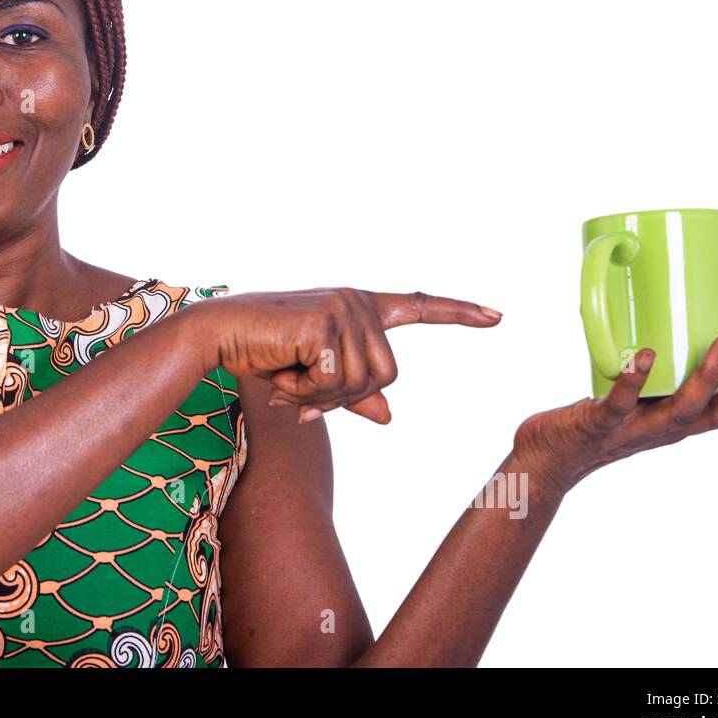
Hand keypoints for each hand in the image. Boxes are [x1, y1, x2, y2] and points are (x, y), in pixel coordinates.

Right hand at [190, 288, 501, 423]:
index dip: (460, 314)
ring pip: (364, 382)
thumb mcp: (315, 378)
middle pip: (388, 374)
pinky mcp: (326, 322)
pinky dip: (308, 390)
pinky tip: (282, 372)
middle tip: (302, 388)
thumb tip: (389, 416)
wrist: (219, 336)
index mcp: (361, 307)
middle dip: (345, 395)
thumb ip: (353, 393)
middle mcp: (358, 301)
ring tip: (288, 376)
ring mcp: (344, 308)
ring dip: (322, 395)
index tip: (498, 317)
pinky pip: (336, 381)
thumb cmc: (263, 353)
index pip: (419, 306)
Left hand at [513, 333, 717, 495]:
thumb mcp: (635, 400)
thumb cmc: (592, 423)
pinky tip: (646, 355)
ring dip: (708, 377)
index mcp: (676, 423)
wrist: (546, 460)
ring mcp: (632, 429)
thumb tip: (663, 319)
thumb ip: (653, 374)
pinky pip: (619, 403)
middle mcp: (662, 430)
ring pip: (681, 410)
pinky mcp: (597, 424)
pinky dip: (634, 379)